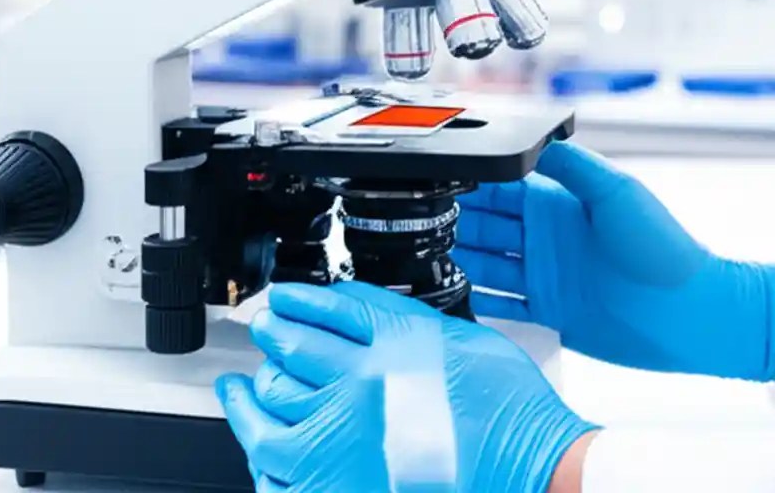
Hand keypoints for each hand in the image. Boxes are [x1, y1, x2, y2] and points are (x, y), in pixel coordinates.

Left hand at [217, 282, 597, 492]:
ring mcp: (343, 450)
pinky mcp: (339, 492)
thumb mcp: (458, 337)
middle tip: (265, 330)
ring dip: (252, 394)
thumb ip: (400, 319)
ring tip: (243, 387)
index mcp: (386, 352)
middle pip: (288, 356)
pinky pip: (280, 477)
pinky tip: (257, 448)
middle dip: (271, 337)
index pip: (318, 315)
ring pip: (270, 414)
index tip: (284, 300)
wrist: (531, 469)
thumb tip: (353, 305)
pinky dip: (262, 460)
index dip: (293, 303)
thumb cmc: (508, 409)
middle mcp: (356, 398)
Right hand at [455, 141, 774, 380]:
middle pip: (487, 221)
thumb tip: (533, 137)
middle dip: (456, 218)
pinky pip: (501, 302)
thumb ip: (573, 164)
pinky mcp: (549, 310)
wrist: (688, 314)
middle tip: (422, 218)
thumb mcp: (617, 192)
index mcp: (562, 201)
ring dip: (459, 257)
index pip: (504, 184)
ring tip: (426, 255)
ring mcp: (546, 273)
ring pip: (487, 261)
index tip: (442, 177)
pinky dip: (476, 297)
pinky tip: (450, 293)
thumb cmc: (664, 249)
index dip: (474, 180)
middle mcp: (548, 235)